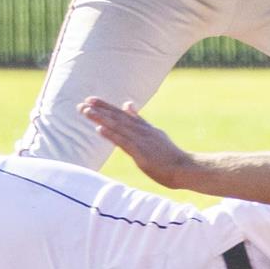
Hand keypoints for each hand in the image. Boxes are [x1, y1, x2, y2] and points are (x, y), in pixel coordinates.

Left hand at [78, 98, 194, 188]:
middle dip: (99, 109)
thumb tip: (128, 104)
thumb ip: (140, 120)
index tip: (91, 100)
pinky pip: (123, 142)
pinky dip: (111, 134)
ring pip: (117, 127)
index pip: (122, 114)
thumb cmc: (171, 156)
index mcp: (145, 128)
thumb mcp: (155, 133)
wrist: (186, 168)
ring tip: (86, 111)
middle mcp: (142, 131)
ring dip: (101, 118)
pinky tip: (99, 128)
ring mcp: (141, 141)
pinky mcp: (141, 153)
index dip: (106, 107)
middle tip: (83, 102)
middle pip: (117, 118)